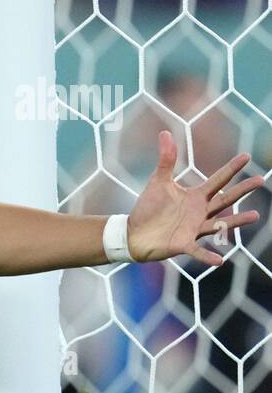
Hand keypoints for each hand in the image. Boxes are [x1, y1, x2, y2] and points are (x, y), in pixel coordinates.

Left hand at [127, 130, 263, 266]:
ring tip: (255, 216)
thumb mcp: (158, 181)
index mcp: (195, 197)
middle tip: (260, 180)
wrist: (133, 232)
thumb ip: (166, 160)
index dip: (230, 169)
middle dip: (241, 190)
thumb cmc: (149, 208)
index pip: (217, 180)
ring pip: (219, 225)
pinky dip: (208, 255)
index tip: (245, 156)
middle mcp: (199, 212)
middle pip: (225, 200)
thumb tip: (165, 133)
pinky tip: (220, 260)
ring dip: (236, 222)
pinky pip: (198, 251)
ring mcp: (194, 229)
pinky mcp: (183, 244)